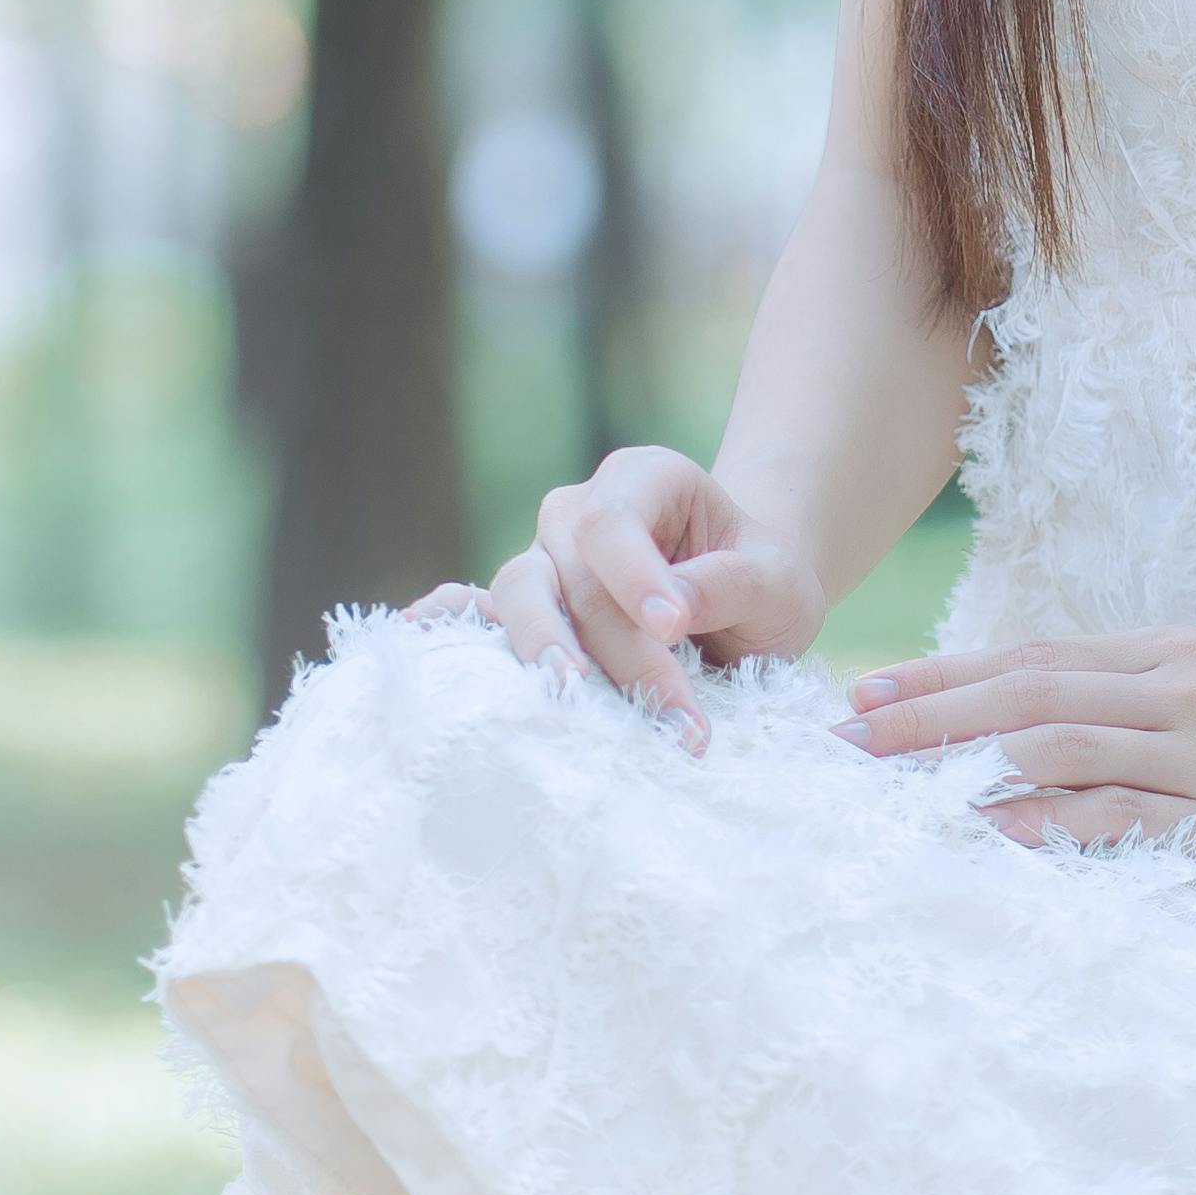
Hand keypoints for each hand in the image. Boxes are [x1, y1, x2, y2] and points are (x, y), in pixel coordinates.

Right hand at [453, 446, 824, 742]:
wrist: (746, 601)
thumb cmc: (761, 581)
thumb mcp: (775, 579)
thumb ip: (729, 584)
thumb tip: (670, 609)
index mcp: (644, 478)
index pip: (615, 521)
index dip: (634, 576)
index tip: (673, 627)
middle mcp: (580, 511)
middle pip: (569, 572)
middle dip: (615, 647)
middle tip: (667, 715)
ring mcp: (547, 560)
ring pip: (519, 593)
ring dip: (543, 651)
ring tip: (568, 701)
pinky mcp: (529, 609)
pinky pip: (483, 613)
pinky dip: (454, 624)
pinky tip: (420, 637)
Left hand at [842, 625, 1195, 884]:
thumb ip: (1116, 711)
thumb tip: (991, 729)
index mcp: (1177, 654)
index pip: (1035, 657)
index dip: (944, 675)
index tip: (865, 695)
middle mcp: (1191, 690)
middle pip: (1032, 691)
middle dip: (929, 713)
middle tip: (847, 734)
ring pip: (1062, 743)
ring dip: (961, 761)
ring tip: (887, 780)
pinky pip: (1118, 819)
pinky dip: (1043, 821)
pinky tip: (981, 828)